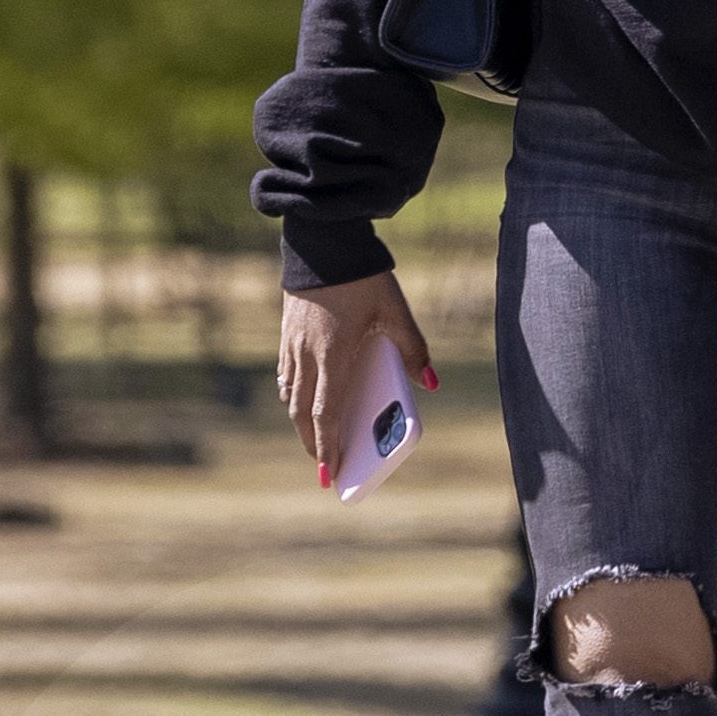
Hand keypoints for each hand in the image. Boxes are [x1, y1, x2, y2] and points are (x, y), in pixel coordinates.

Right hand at [275, 271, 436, 469]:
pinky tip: (304, 402)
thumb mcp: (395, 310)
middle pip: (302, 414)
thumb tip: (430, 383)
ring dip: (300, 423)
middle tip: (324, 468)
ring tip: (314, 441)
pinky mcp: (286, 333)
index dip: (327, 447)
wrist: (324, 241)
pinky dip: (294, 397)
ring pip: (291, 396)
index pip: (326, 413)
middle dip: (312, 445)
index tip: (330, 473)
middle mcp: (306, 355)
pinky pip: (286, 376)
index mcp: (333, 354)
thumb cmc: (363, 277)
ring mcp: (292, 345)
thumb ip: (413, 348)